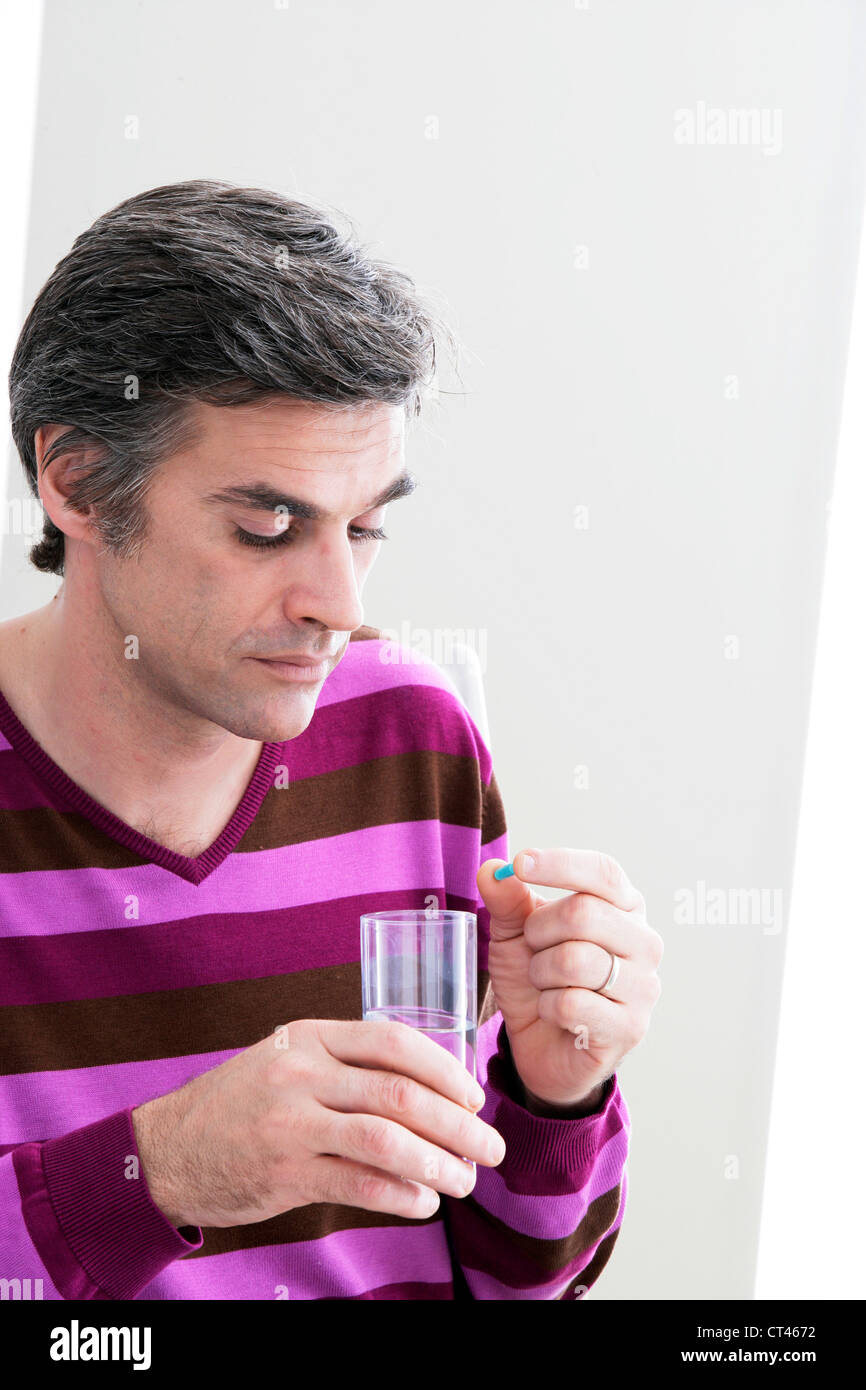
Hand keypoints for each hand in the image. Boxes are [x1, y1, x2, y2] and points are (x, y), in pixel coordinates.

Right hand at [131, 1019, 506, 1228]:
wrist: (166, 1150)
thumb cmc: (241, 1103)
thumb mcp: (288, 1061)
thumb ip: (345, 1065)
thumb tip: (429, 1089)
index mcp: (310, 1037)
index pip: (394, 1042)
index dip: (444, 1069)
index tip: (474, 1095)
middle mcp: (302, 1074)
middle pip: (400, 1095)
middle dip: (458, 1124)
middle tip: (491, 1147)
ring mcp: (291, 1123)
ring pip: (386, 1141)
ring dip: (438, 1165)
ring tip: (465, 1182)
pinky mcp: (284, 1173)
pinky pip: (359, 1184)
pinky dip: (400, 1196)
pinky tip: (423, 1204)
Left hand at [477, 848, 662, 1110]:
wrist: (543, 1045)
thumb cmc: (538, 979)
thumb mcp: (515, 934)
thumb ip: (507, 901)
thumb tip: (491, 870)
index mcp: (624, 906)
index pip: (603, 872)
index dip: (561, 864)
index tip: (519, 863)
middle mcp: (644, 941)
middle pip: (584, 913)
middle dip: (539, 931)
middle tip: (532, 948)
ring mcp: (643, 986)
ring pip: (575, 960)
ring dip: (541, 972)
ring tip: (544, 983)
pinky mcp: (630, 1027)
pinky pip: (573, 1003)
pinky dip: (547, 1006)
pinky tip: (554, 1012)